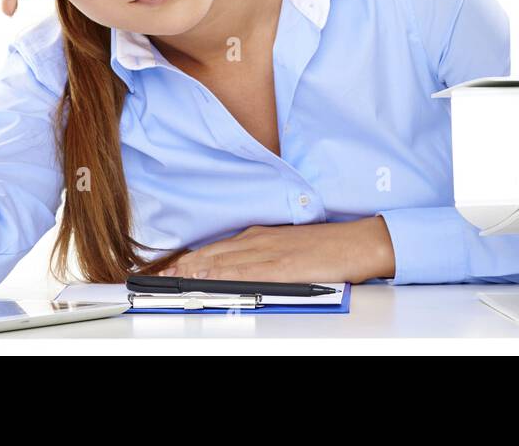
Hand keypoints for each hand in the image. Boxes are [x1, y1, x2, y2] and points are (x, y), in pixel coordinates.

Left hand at [164, 217, 395, 284]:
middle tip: (159, 276)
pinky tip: (208, 281)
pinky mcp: (281, 267)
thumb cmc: (329, 247)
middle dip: (184, 266)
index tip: (169, 268)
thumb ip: (264, 255)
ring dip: (195, 271)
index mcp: (261, 236)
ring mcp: (269, 253)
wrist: (359, 243)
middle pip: (213, 254)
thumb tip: (242, 268)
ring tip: (172, 280)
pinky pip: (245, 273)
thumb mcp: (290, 246)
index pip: (217, 248)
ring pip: (223, 262)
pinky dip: (222, 276)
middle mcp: (260, 241)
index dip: (190, 259)